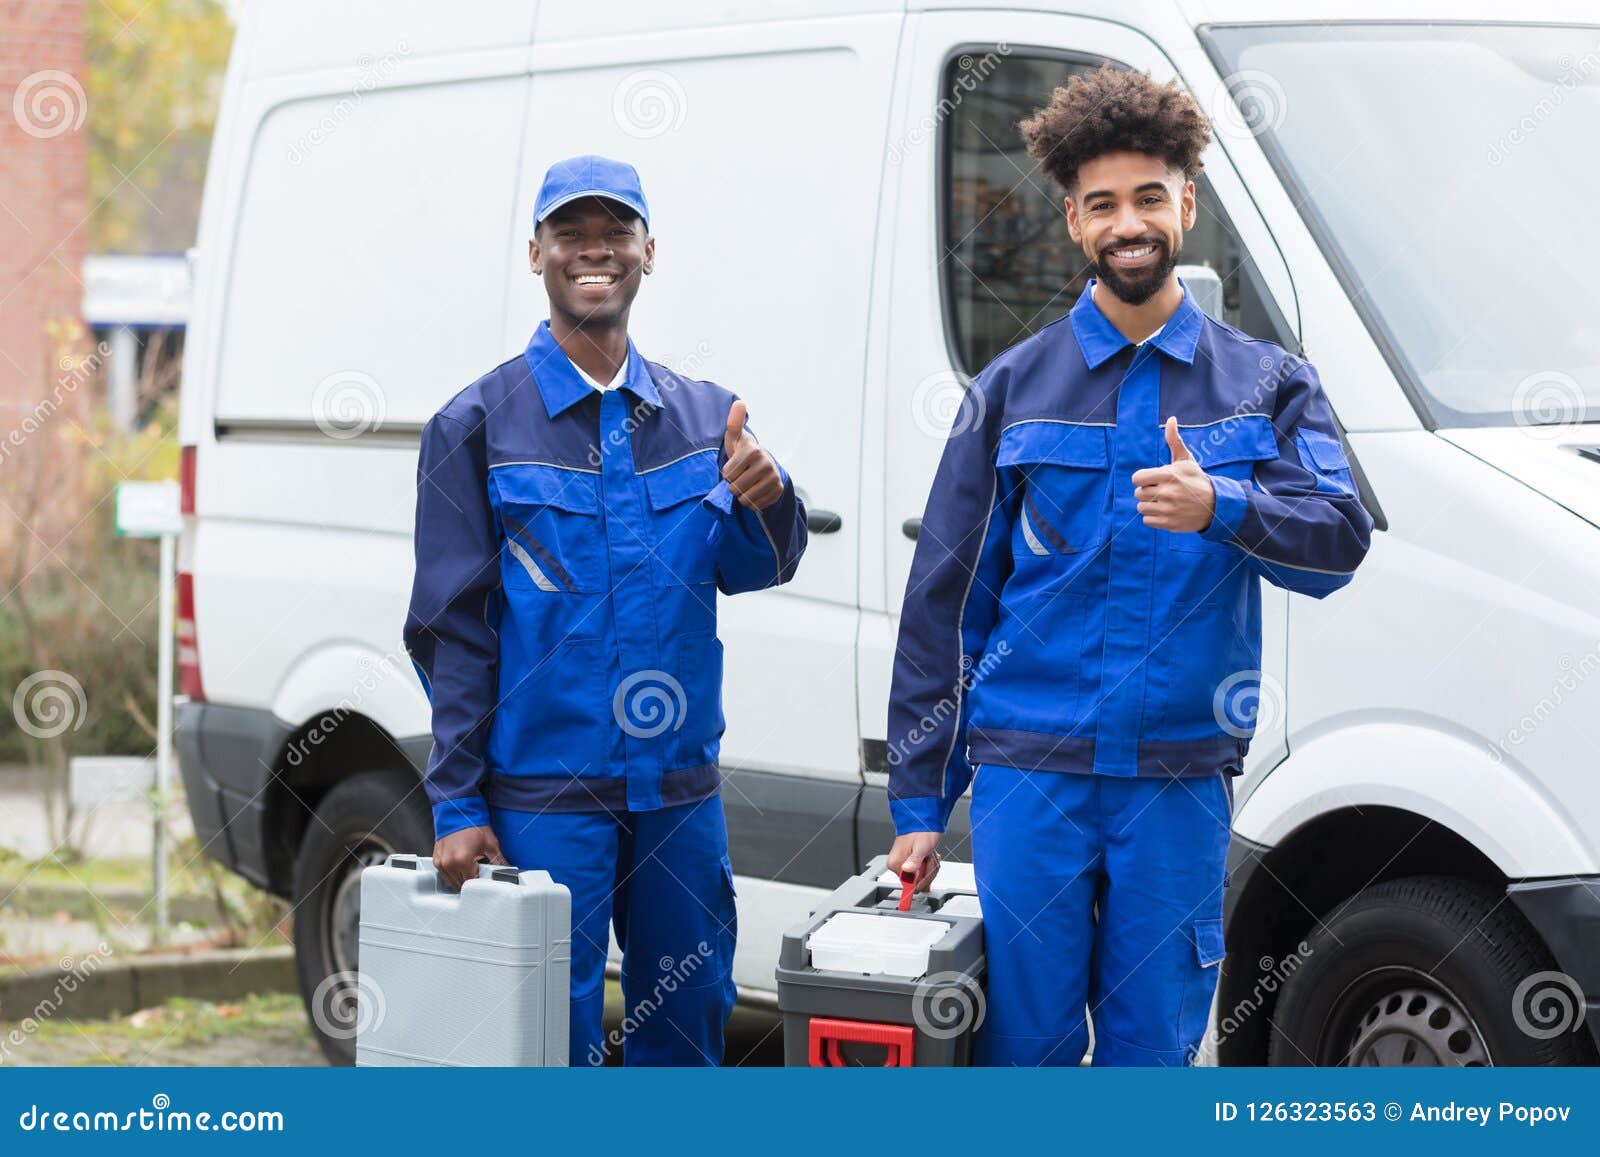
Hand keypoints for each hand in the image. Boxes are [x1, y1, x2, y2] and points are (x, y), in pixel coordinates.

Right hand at [432, 825, 507, 891]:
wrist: (458, 812)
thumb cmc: (472, 825)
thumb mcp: (491, 845)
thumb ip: (499, 862)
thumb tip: (506, 873)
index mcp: (462, 861)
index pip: (473, 883)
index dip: (481, 882)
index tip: (485, 877)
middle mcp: (449, 863)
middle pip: (462, 884)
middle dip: (472, 880)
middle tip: (478, 869)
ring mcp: (441, 862)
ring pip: (452, 882)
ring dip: (461, 879)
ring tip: (469, 866)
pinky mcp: (436, 860)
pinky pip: (444, 875)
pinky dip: (453, 874)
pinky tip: (460, 866)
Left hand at [722, 400, 783, 510]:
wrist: (763, 464)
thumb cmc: (743, 451)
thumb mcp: (735, 438)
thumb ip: (734, 423)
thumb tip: (739, 402)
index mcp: (753, 451)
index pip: (728, 474)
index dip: (727, 473)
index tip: (734, 466)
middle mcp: (765, 464)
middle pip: (735, 488)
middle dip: (733, 485)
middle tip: (740, 477)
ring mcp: (773, 478)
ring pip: (745, 499)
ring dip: (741, 495)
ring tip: (746, 485)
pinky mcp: (777, 490)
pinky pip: (755, 505)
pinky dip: (751, 502)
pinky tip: (754, 491)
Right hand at [886, 832, 941, 893]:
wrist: (923, 821)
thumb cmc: (922, 832)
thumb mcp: (921, 847)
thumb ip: (914, 860)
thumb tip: (907, 870)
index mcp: (896, 863)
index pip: (909, 884)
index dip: (921, 880)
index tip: (925, 874)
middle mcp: (897, 865)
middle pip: (917, 881)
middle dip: (928, 871)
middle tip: (929, 857)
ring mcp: (904, 863)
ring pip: (921, 875)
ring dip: (930, 866)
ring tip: (929, 854)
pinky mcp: (909, 862)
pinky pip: (922, 870)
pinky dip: (929, 864)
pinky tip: (929, 855)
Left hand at [1131, 416, 1216, 533]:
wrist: (1216, 505)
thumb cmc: (1196, 480)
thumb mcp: (1186, 460)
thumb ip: (1174, 441)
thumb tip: (1172, 419)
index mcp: (1169, 475)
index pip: (1137, 478)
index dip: (1142, 479)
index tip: (1152, 479)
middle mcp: (1167, 493)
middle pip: (1138, 493)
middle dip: (1147, 491)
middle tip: (1161, 491)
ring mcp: (1168, 510)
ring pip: (1141, 508)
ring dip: (1149, 505)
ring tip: (1163, 502)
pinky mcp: (1169, 524)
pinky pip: (1147, 521)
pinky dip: (1153, 518)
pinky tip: (1165, 512)